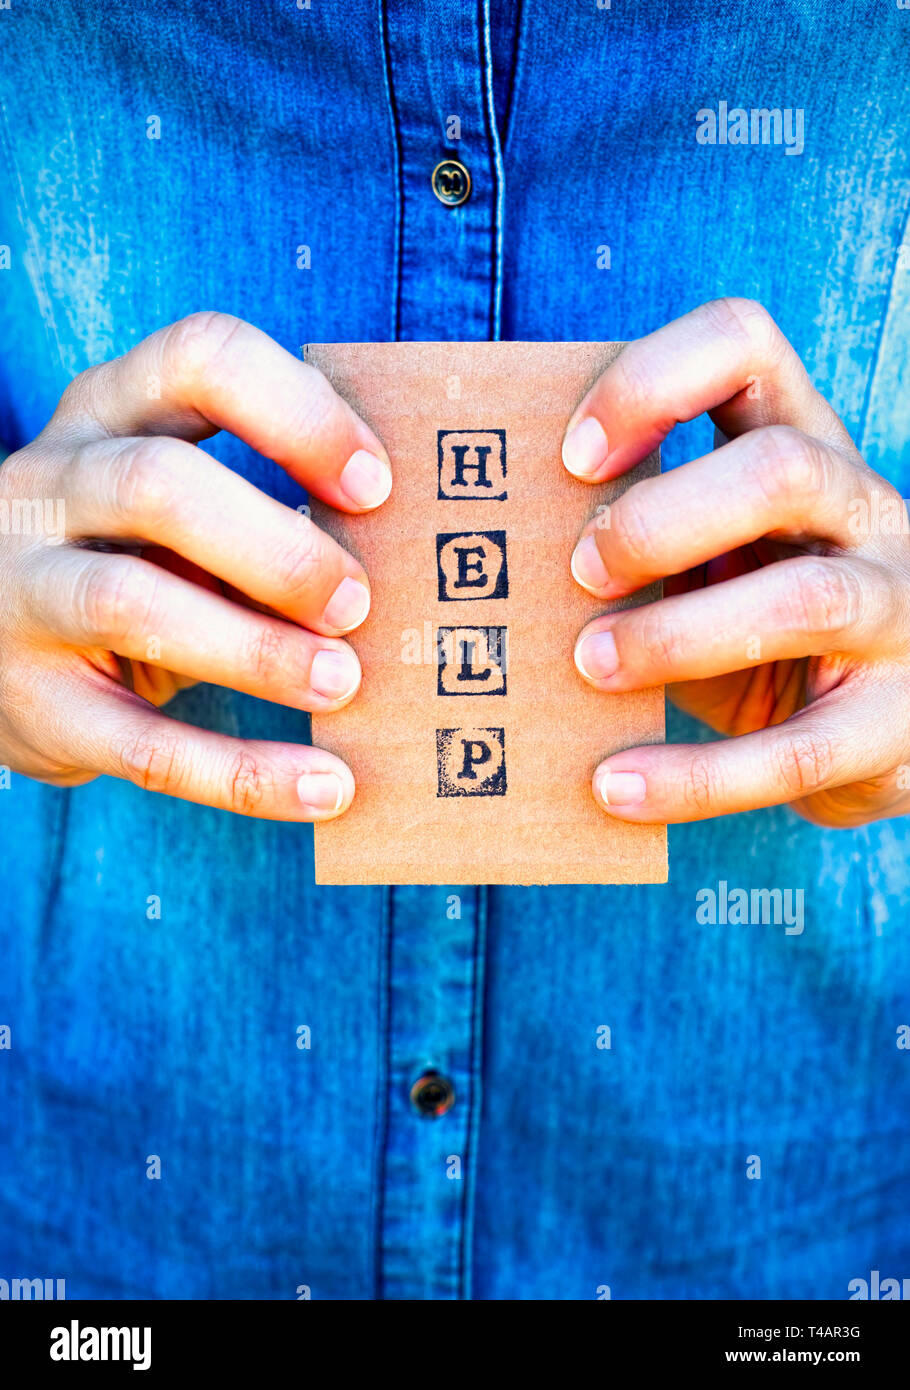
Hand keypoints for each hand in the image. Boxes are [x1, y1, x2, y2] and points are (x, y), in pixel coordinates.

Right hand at [0, 312, 392, 818]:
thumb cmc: (133, 558)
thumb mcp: (179, 508)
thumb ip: (265, 508)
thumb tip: (411, 554)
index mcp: (109, 413)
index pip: (200, 360)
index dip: (298, 414)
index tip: (375, 486)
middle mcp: (51, 486)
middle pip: (159, 484)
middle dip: (277, 547)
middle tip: (358, 603)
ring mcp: (25, 592)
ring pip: (133, 604)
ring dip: (258, 649)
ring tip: (344, 683)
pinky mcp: (36, 704)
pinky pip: (142, 745)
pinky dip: (243, 773)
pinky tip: (324, 787)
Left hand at [563, 298, 909, 827]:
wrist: (877, 723)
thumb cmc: (753, 622)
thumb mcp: (710, 555)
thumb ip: (637, 537)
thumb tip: (493, 560)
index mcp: (800, 444)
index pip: (744, 345)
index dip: (653, 381)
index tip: (572, 458)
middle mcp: (862, 512)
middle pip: (781, 467)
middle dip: (663, 519)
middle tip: (580, 572)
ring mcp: (895, 613)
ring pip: (806, 600)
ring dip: (677, 636)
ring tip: (589, 667)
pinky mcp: (892, 723)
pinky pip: (798, 752)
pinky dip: (696, 777)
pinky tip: (615, 785)